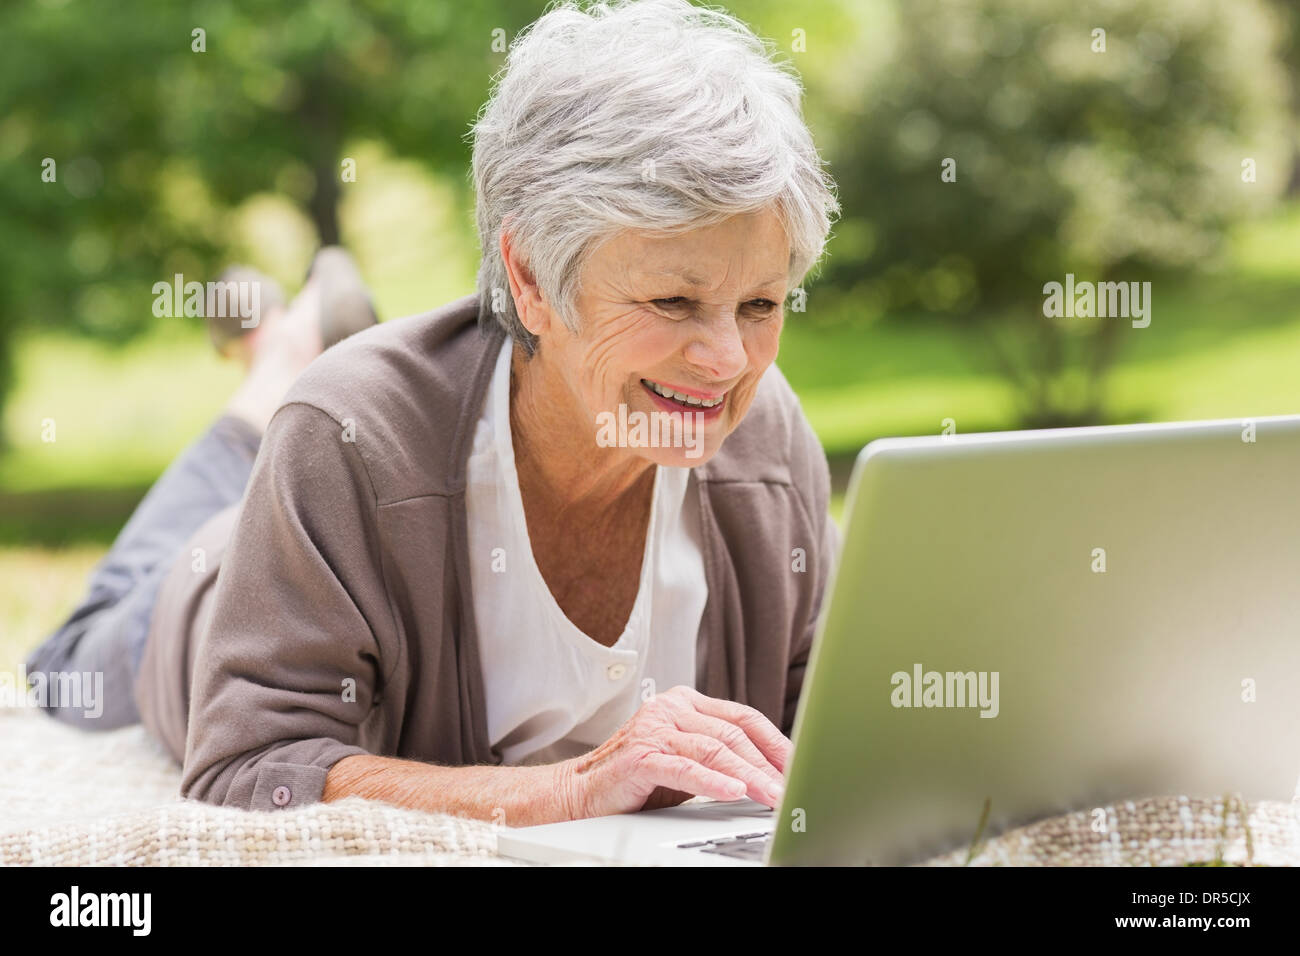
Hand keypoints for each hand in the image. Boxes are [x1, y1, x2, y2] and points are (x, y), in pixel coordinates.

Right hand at [554, 685, 791, 818]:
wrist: (579, 792)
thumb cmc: (636, 779)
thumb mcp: (686, 760)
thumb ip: (719, 757)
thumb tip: (771, 776)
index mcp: (685, 703)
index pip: (743, 717)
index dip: (775, 742)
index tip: (801, 765)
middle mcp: (670, 708)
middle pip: (733, 734)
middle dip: (769, 765)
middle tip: (793, 788)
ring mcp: (654, 729)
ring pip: (714, 750)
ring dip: (750, 777)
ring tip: (774, 797)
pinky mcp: (640, 757)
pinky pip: (684, 769)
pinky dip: (713, 782)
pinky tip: (734, 792)